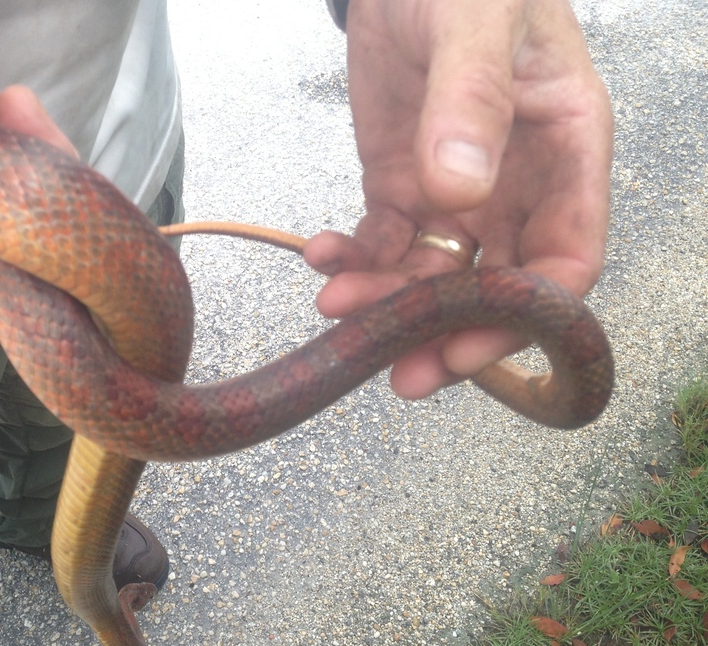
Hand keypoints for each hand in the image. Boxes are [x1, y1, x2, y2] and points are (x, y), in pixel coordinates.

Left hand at [304, 0, 612, 398]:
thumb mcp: (475, 21)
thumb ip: (474, 101)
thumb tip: (462, 192)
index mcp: (565, 152)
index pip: (566, 257)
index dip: (521, 314)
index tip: (464, 346)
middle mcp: (518, 186)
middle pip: (492, 284)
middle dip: (443, 331)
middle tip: (394, 369)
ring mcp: (457, 190)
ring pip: (429, 273)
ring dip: (385, 299)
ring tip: (334, 301)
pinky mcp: (403, 184)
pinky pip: (383, 240)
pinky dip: (353, 258)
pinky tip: (320, 255)